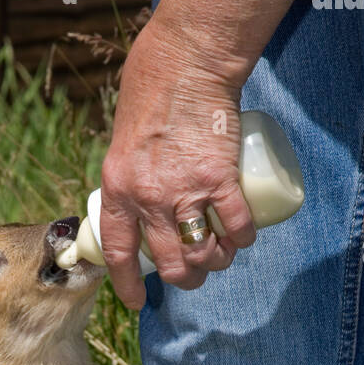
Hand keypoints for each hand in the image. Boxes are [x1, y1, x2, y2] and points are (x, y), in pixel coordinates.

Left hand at [100, 14, 256, 310]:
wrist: (186, 62)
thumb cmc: (151, 93)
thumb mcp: (122, 145)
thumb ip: (130, 178)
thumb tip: (144, 209)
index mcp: (118, 190)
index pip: (119, 253)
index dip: (126, 285)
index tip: (135, 302)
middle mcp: (149, 199)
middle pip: (170, 263)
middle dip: (184, 279)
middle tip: (194, 272)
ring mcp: (186, 191)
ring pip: (202, 254)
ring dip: (216, 263)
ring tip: (221, 253)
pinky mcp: (220, 179)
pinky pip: (235, 226)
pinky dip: (243, 238)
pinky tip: (245, 237)